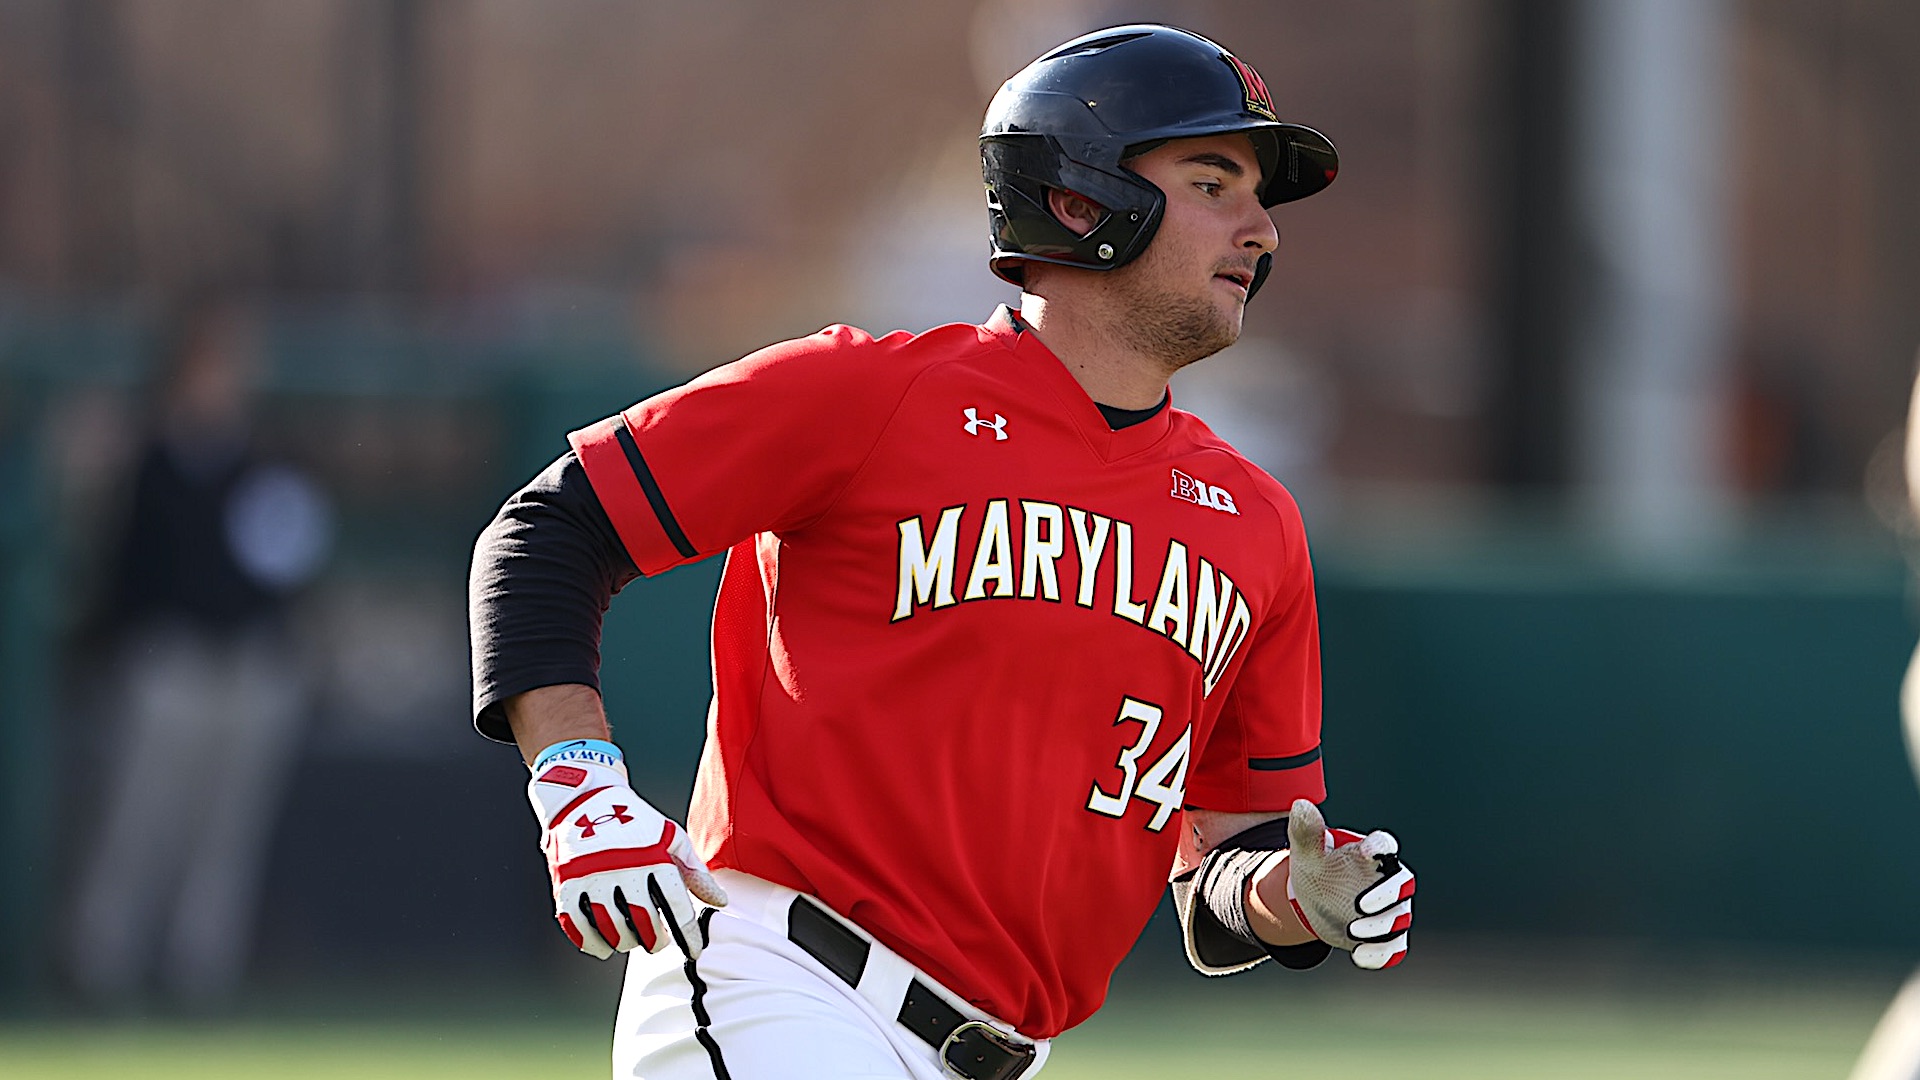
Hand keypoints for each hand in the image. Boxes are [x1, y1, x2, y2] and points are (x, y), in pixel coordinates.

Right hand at [527, 752, 727, 958]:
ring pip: (612, 930)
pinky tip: (604, 945)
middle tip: (660, 944)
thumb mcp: (671, 838)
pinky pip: (577, 927)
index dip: (688, 934)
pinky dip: (591, 943)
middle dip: (655, 942)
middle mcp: (623, 868)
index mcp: (653, 856)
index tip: (694, 951)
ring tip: (633, 940)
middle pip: (643, 923)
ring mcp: (591, 878)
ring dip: (626, 943)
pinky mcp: (565, 885)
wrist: (583, 797)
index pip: (676, 905)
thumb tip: (721, 902)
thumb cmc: (634, 821)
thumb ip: (695, 872)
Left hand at [1283, 798, 1413, 968]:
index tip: (1367, 850)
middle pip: (1403, 884)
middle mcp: (1387, 880)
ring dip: (1381, 926)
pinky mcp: (1384, 937)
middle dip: (1388, 895)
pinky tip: (1358, 955)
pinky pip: (1393, 948)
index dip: (1381, 847)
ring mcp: (1389, 910)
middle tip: (1360, 904)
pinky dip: (1381, 954)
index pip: (1385, 845)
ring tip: (1352, 930)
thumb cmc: (1317, 869)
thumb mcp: (1307, 851)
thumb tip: (1301, 804)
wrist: (1315, 900)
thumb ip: (1306, 831)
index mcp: (1370, 853)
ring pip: (1399, 918)